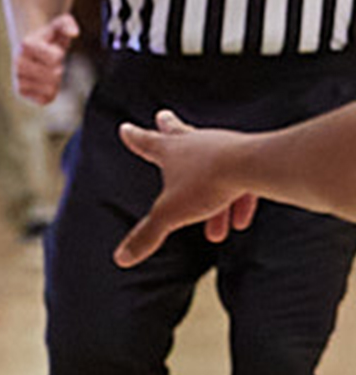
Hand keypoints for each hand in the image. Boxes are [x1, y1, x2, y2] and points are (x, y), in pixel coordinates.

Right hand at [14, 14, 78, 104]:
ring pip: (51, 88)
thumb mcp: (58, 25)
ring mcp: (17, 79)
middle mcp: (18, 63)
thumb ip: (67, 23)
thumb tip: (74, 33)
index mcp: (25, 45)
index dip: (59, 53)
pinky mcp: (21, 93)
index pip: (56, 58)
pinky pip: (46, 99)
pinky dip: (49, 91)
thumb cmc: (47, 38)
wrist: (29, 51)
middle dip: (58, 68)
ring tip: (45, 72)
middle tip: (48, 63)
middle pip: (55, 73)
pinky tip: (42, 82)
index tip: (50, 49)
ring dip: (54, 80)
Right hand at [113, 110, 258, 267]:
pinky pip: (241, 182)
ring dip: (210, 198)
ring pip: (212, 169)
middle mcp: (196, 143)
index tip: (125, 128)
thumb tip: (121, 259)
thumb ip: (147, 235)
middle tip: (163, 116)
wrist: (254, 167)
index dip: (134, 138)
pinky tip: (239, 222)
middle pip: (178, 132)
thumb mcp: (170, 214)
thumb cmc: (208, 182)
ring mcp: (225, 147)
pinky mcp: (250, 157)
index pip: (146, 142)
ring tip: (215, 228)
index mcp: (170, 150)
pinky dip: (238, 202)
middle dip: (167, 127)